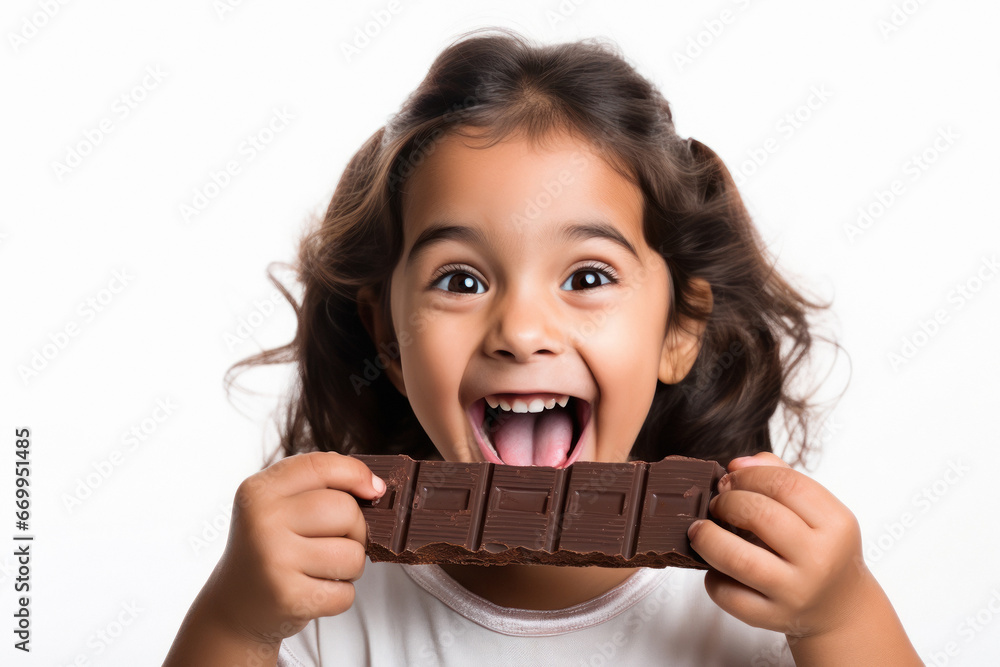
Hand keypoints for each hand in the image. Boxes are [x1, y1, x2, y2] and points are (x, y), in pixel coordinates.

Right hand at [200, 451, 385, 645]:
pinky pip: (346, 593)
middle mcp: (263, 521)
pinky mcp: (288, 598)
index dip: (356, 473)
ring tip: (324, 568)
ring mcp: (274, 560)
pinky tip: (315, 591)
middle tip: (339, 541)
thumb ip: (318, 486)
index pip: (321, 466)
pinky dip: (340, 594)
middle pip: (346, 510)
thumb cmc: (270, 548)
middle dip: (356, 529)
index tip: (374, 489)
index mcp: (260, 491)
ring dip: (351, 566)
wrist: (234, 606)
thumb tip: (375, 486)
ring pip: (353, 555)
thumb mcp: (277, 506)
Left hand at [687, 451, 870, 639]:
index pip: (786, 483)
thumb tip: (737, 464)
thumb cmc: (821, 549)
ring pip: (738, 559)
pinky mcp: (772, 618)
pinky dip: (713, 577)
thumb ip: (781, 475)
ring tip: (699, 529)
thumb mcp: (818, 511)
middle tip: (715, 503)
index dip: (749, 474)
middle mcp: (820, 559)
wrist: (840, 609)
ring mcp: (795, 592)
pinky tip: (717, 567)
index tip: (730, 476)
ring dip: (708, 537)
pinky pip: (728, 594)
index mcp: (836, 524)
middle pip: (760, 515)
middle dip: (726, 501)